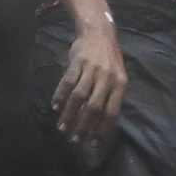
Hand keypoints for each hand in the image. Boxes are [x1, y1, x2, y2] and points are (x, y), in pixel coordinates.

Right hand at [49, 20, 128, 153]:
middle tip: (75, 139)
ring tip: (62, 127)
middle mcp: (107, 78)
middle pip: (94, 108)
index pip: (111, 112)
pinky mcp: (77, 63)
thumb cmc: (109, 58)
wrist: (99, 32)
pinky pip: (67, 83)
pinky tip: (55, 106)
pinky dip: (60, 96)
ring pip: (79, 97)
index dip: (101, 129)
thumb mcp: (117, 76)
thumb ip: (111, 96)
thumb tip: (101, 123)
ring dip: (69, 114)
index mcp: (120, 84)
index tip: (92, 143)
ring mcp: (91, 70)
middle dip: (83, 126)